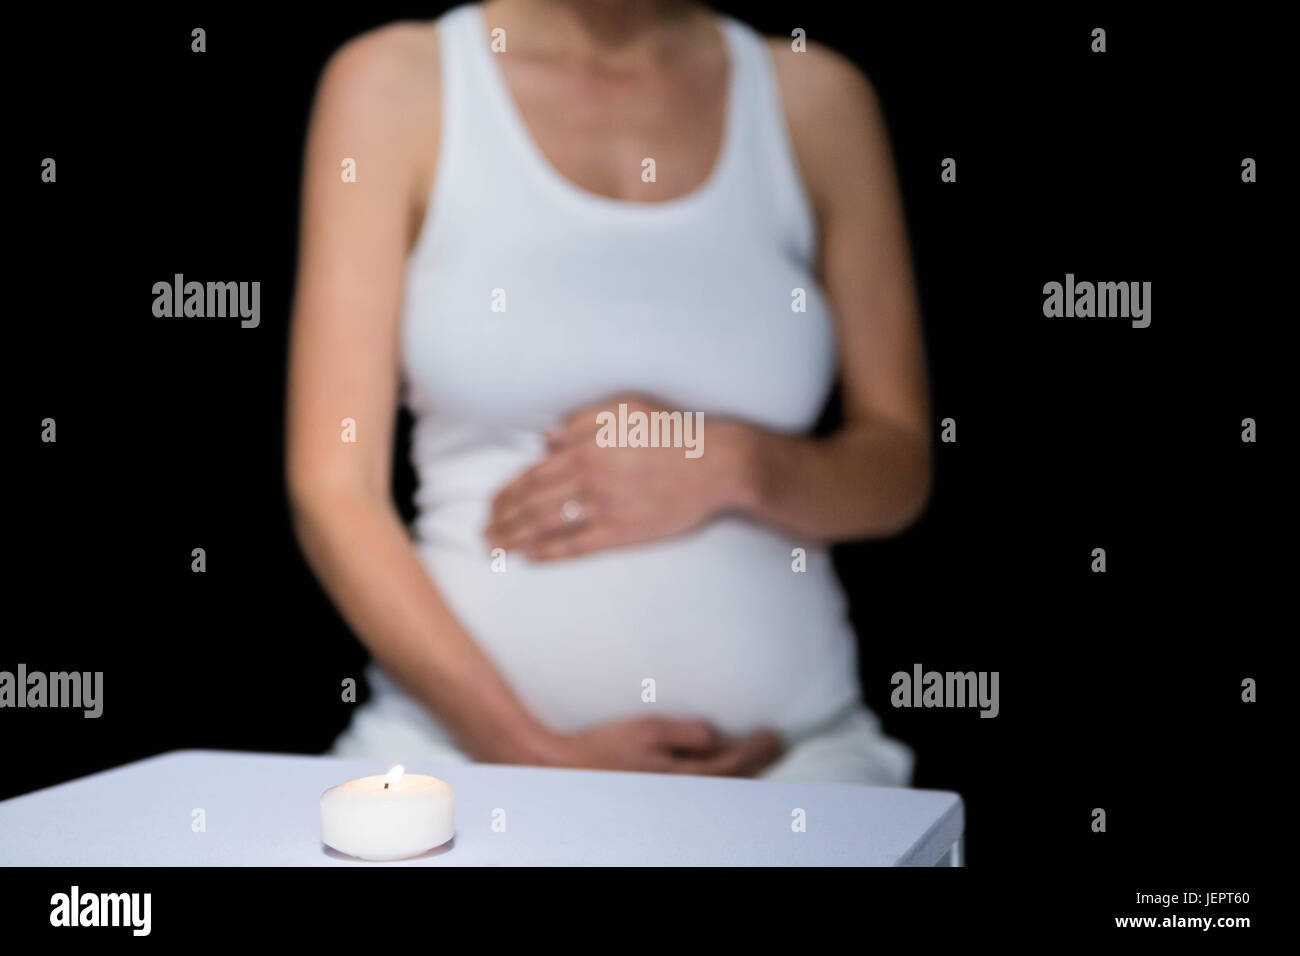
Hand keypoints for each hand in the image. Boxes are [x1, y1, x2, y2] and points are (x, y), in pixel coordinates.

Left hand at [485, 394, 752, 560]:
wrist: (716, 463)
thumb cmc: (672, 430)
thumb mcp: (625, 406)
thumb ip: (580, 419)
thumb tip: (544, 439)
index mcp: (585, 446)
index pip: (532, 474)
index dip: (506, 493)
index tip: (490, 506)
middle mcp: (589, 478)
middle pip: (532, 503)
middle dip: (503, 520)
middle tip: (483, 534)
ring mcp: (605, 507)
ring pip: (547, 526)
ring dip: (516, 539)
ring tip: (494, 549)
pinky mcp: (624, 531)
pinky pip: (577, 545)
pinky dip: (550, 552)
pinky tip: (531, 558)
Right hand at [537, 716, 785, 776]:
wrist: (567, 769)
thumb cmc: (603, 747)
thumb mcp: (644, 731)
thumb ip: (683, 733)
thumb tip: (714, 735)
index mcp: (679, 776)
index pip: (732, 766)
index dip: (757, 752)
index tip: (775, 736)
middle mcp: (679, 791)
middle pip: (731, 781)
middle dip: (758, 762)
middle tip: (778, 743)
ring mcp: (670, 796)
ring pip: (718, 788)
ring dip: (744, 772)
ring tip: (762, 754)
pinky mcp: (660, 792)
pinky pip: (701, 787)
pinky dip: (722, 778)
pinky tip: (727, 768)